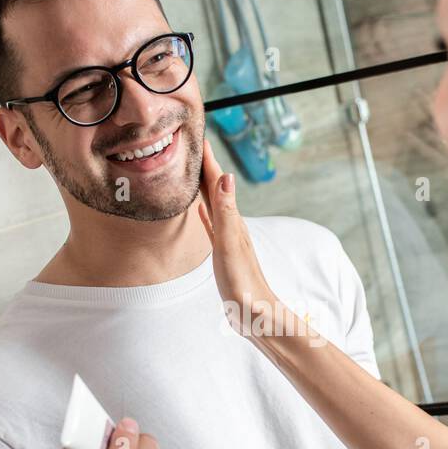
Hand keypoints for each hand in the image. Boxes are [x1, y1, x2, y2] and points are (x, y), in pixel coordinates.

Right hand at [197, 138, 283, 339]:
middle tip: (191, 142)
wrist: (256, 315)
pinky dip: (204, 213)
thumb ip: (226, 211)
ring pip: (212, 203)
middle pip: (214, 187)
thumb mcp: (230, 245)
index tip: (196, 133)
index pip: (216, 182)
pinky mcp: (224, 254)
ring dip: (203, 185)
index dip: (206, 159)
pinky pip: (211, 225)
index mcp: (232, 220)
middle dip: (203, 165)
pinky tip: (200, 210)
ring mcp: (228, 238)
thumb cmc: (243, 284)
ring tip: (192, 168)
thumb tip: (226, 176)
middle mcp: (232, 225)